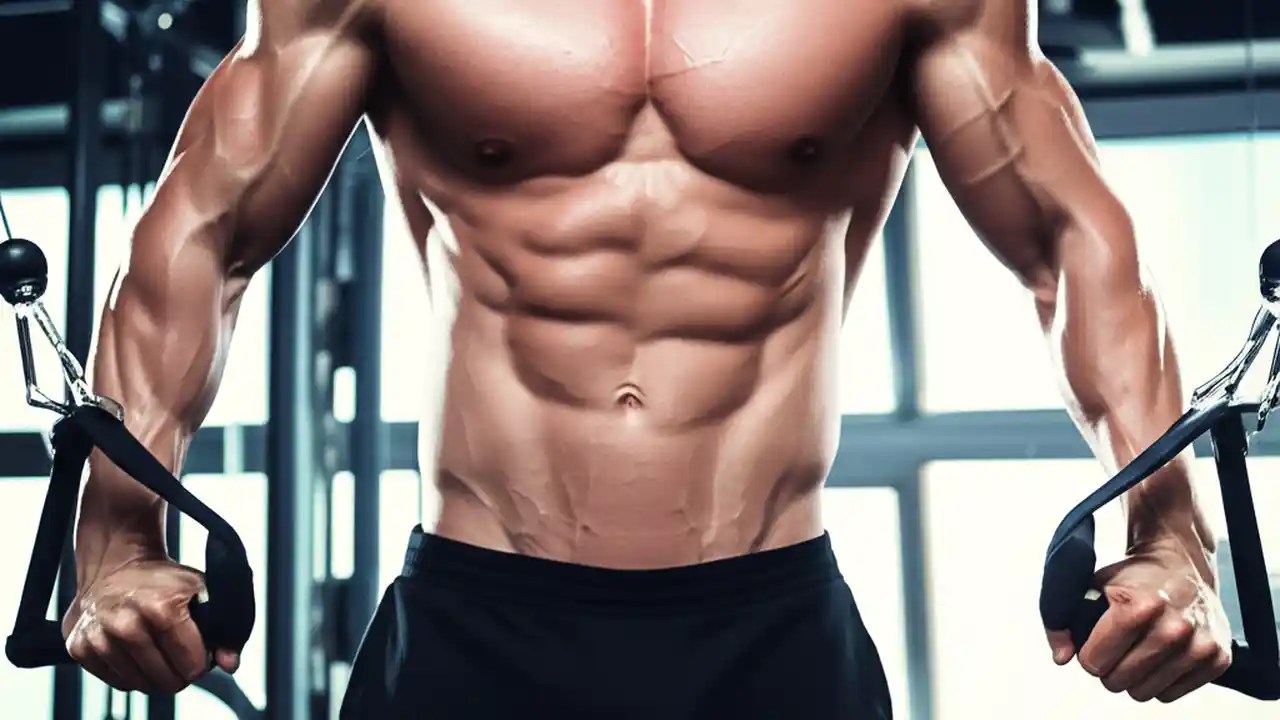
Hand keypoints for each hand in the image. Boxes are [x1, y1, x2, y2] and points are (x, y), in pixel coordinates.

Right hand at [63, 554, 239, 693]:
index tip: (199, 651)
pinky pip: (116, 682)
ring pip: (140, 685)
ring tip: (158, 650)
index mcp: (161, 608)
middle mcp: (126, 624)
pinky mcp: (79, 647)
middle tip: (178, 652)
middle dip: (179, 672)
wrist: (116, 564)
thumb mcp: (203, 591)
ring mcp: (99, 637)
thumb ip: (227, 628)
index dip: (201, 662)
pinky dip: (131, 673)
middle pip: (167, 681)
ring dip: (154, 675)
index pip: (192, 666)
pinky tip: (136, 651)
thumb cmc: (163, 580)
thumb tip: (231, 664)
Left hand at [1045, 536, 1231, 702]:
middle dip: (1109, 667)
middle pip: (1118, 681)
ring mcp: (1200, 644)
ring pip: (1145, 692)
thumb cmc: (1133, 577)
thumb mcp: (1089, 586)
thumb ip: (1062, 619)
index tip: (1094, 642)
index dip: (1088, 653)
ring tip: (1137, 649)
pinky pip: (1172, 693)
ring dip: (1135, 676)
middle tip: (1116, 646)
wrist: (1179, 561)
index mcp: (1140, 606)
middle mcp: (1175, 627)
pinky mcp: (1218, 657)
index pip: (1095, 661)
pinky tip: (1160, 655)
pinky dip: (1160, 680)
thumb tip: (1061, 657)